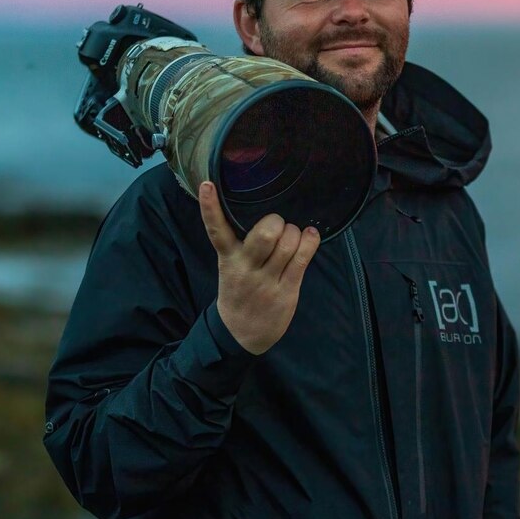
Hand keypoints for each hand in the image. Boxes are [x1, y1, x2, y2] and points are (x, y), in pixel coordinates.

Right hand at [197, 181, 321, 354]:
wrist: (241, 334)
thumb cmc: (239, 291)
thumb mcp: (231, 267)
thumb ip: (240, 244)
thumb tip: (264, 215)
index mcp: (228, 259)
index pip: (216, 231)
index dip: (210, 208)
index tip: (208, 185)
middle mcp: (246, 268)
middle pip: (264, 234)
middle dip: (276, 222)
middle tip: (279, 226)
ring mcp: (267, 280)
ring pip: (288, 245)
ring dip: (295, 233)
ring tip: (293, 237)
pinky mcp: (286, 290)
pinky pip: (302, 260)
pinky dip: (309, 242)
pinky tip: (311, 235)